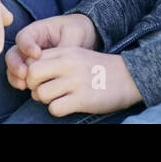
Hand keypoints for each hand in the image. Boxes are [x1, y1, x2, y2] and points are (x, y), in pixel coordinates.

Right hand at [6, 13, 96, 90]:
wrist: (82, 38)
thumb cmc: (75, 31)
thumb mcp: (74, 33)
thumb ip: (66, 46)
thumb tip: (59, 63)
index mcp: (36, 31)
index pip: (24, 37)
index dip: (26, 45)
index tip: (36, 54)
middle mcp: (28, 45)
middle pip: (13, 53)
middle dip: (15, 64)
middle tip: (25, 73)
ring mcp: (28, 59)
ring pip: (13, 67)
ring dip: (15, 76)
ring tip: (24, 84)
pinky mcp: (32, 72)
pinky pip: (20, 77)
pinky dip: (19, 83)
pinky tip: (26, 88)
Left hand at [23, 47, 141, 116]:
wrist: (129, 76)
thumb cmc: (98, 69)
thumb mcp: (76, 55)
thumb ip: (55, 60)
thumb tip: (31, 75)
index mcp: (65, 51)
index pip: (32, 60)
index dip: (31, 73)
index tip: (40, 80)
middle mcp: (68, 64)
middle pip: (32, 75)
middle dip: (33, 87)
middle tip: (44, 91)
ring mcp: (75, 81)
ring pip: (41, 94)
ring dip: (46, 100)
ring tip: (58, 99)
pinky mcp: (83, 99)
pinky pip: (55, 108)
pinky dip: (57, 110)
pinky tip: (67, 106)